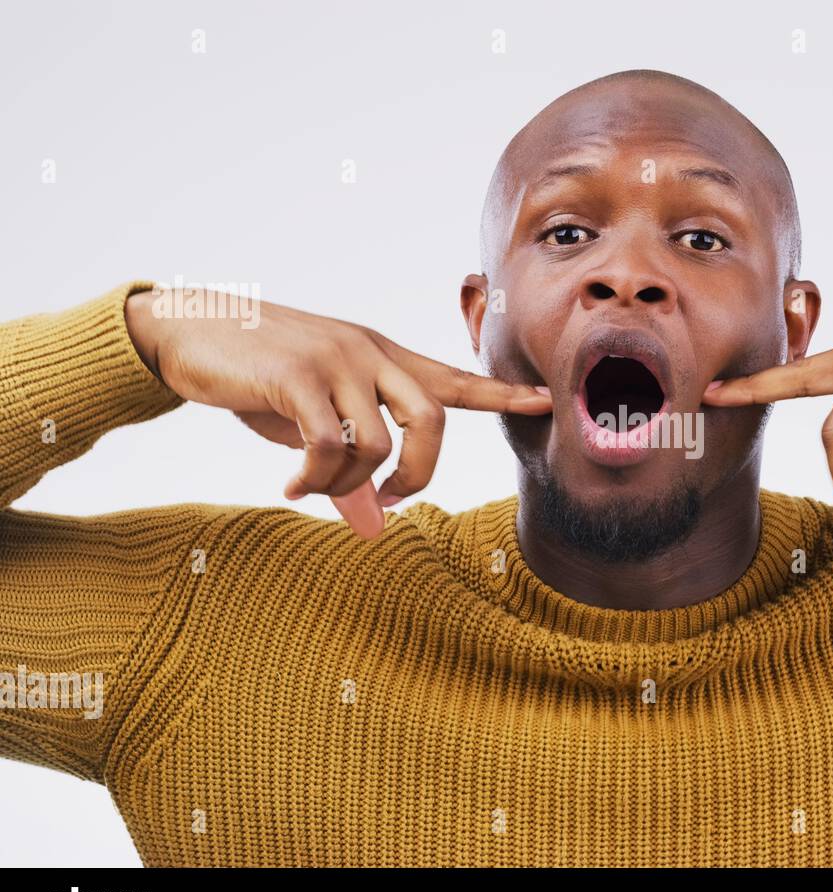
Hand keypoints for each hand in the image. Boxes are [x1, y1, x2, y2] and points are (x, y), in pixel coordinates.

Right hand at [126, 287, 550, 538]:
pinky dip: (317, 479)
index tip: (546, 402)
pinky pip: (330, 445)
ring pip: (380, 441)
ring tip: (315, 489)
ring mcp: (337, 361)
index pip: (455, 378)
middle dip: (420, 473)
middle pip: (433, 418)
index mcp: (384, 358)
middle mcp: (371, 353)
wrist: (194, 329)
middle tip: (391, 502)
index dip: (502, 393)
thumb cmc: (263, 377)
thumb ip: (352, 466)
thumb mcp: (314, 419)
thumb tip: (372, 528)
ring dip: (351, 483)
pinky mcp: (298, 376)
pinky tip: (294, 485)